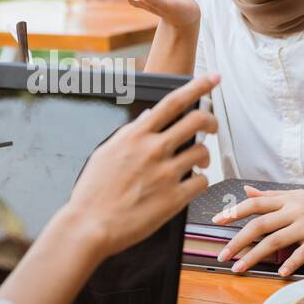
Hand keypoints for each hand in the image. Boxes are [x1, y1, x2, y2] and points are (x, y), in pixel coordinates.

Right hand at [63, 73, 218, 256]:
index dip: (198, 86)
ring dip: (204, 155)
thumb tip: (148, 118)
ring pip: (203, 152)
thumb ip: (130, 134)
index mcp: (136, 136)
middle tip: (213, 126)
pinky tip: (190, 184)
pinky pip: (202, 182)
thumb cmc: (93, 192)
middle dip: (212, 120)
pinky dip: (200, 181)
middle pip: (197, 120)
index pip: (173, 101)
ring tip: (197, 163)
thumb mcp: (106, 153)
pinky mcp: (174, 198)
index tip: (214, 78)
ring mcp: (166, 173)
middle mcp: (153, 150)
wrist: (90, 225)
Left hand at [213, 187, 303, 275]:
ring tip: (239, 268)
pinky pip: (301, 253)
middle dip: (237, 241)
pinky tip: (279, 272)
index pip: (255, 204)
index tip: (217, 221)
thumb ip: (270, 195)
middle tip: (222, 256)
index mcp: (286, 199)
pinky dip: (289, 263)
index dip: (234, 211)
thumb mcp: (296, 195)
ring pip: (274, 241)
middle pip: (259, 225)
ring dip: (254, 256)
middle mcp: (294, 211)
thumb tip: (246, 190)